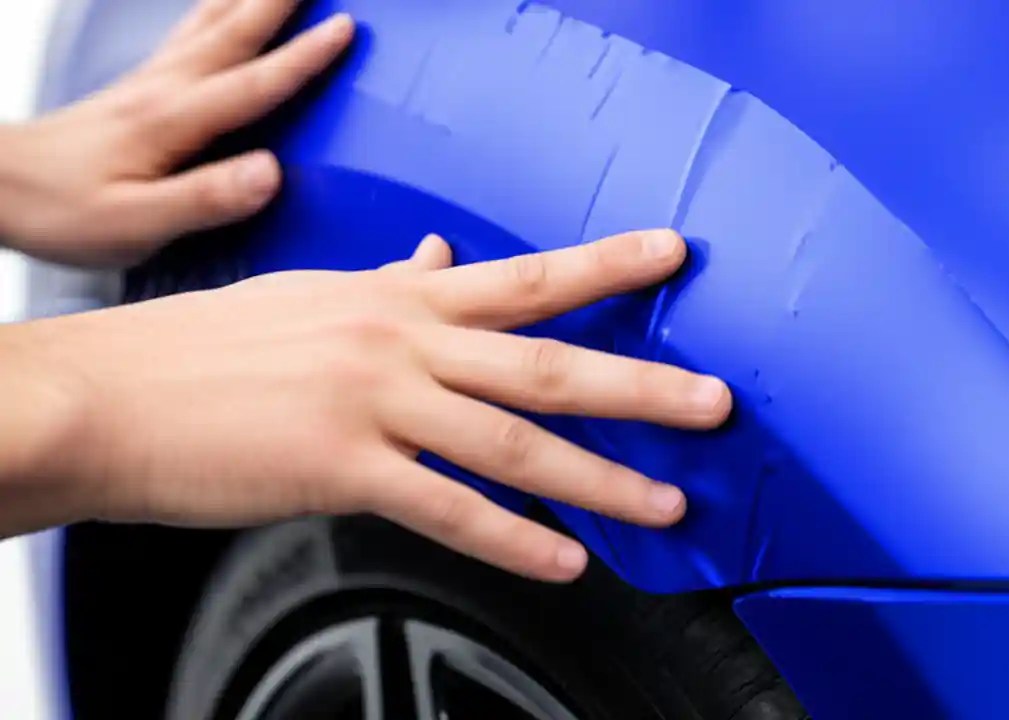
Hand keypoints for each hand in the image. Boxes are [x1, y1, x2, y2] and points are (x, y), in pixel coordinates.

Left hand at [0, 0, 353, 267]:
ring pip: (209, 24)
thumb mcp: (136, 222)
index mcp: (174, 121)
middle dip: (279, 2)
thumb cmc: (63, 211)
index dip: (302, 58)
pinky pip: (187, 34)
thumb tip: (273, 172)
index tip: (344, 28)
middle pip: (233, 33)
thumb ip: (206, 198)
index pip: (253, 84)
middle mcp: (165, 89)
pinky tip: (221, 9)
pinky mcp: (136, 89)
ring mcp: (148, 83)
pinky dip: (214, 11)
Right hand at [4, 230, 730, 581]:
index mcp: (399, 298)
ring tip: (665, 503)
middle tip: (714, 403)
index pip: (526, 276)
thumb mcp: (316, 297)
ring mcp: (372, 403)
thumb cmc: (210, 347)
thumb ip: (393, 282)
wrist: (110, 393)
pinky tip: (563, 560)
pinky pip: (446, 509)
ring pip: (513, 441)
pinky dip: (512, 538)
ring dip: (600, 477)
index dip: (608, 265)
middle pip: (546, 360)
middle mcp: (400, 341)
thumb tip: (444, 257)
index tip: (674, 255)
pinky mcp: (338, 467)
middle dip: (641, 384)